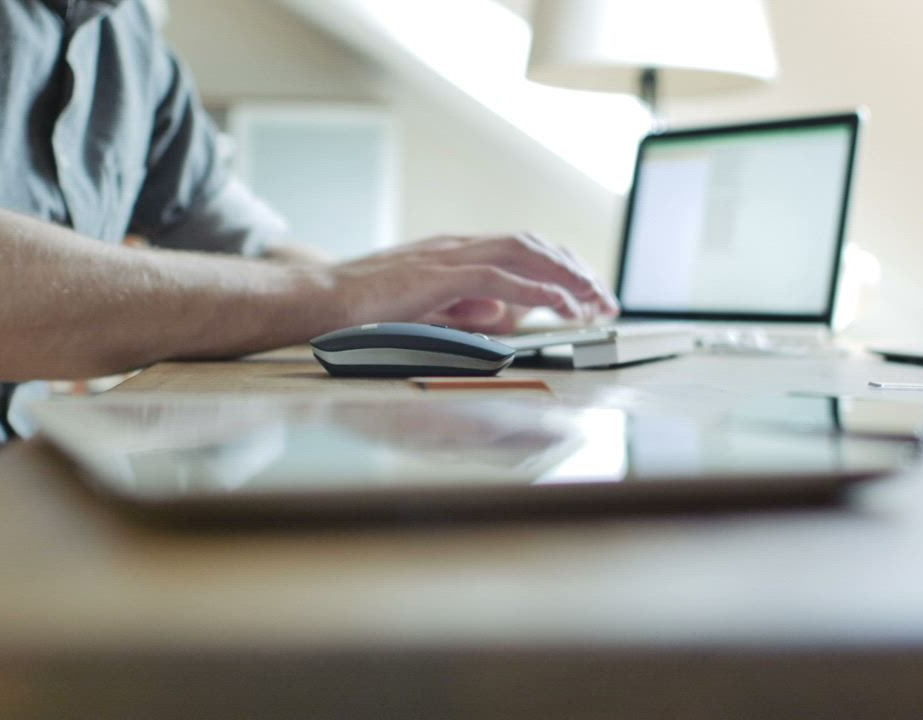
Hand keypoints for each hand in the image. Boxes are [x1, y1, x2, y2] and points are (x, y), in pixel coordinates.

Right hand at [313, 233, 618, 334]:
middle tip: (606, 300)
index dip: (561, 267)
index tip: (588, 292)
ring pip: (525, 254)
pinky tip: (562, 309)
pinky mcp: (439, 275)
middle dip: (576, 271)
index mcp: (455, 252)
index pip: (522, 249)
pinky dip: (538, 293)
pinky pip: (501, 278)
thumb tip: (503, 317)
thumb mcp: (426, 309)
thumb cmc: (361, 310)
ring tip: (594, 302)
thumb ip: (465, 310)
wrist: (316, 299)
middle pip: (533, 245)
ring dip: (566, 278)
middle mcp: (457, 246)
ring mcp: (448, 256)